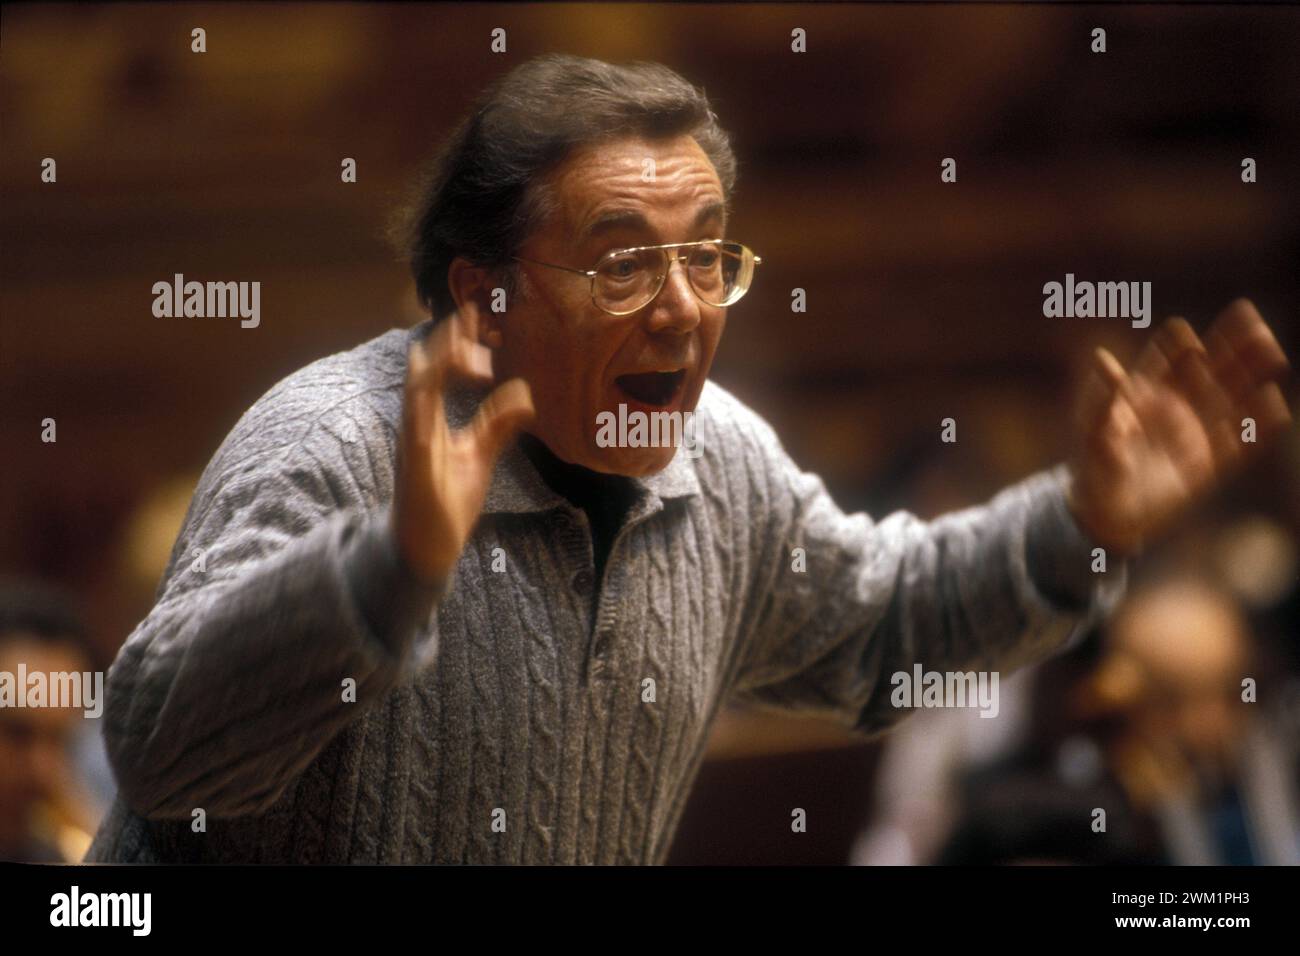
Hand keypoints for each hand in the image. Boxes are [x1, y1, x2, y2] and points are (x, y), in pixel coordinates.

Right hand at [393, 301, 534, 583]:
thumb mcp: (480, 456)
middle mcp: (418, 422)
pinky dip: (424, 393)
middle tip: (475, 316)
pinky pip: (415, 419)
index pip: (441, 369)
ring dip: (440, 359)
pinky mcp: (413, 459)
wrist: (426, 548)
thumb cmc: (446, 503)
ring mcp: (413, 438)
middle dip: (448, 339)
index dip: (456, 341)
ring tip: (465, 342)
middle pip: (427, 367)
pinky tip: (434, 372)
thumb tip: (523, 394)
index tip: (477, 317)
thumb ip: (496, 425)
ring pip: (418, 385)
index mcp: (432, 419)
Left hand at [1067, 298, 1291, 556]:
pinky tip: (1274, 401)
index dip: (1177, 344)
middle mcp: (1176, 407)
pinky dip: (1256, 422)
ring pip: (1231, 395)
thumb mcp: (1093, 430)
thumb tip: (1102, 357)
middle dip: (1229, 343)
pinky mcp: (1211, 463)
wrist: (1105, 514)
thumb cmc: (1093, 466)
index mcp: (1146, 393)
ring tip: (1271, 348)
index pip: (1167, 359)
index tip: (1184, 334)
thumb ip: (1101, 396)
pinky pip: (1240, 440)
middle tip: (1251, 317)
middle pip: (1209, 367)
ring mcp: (1196, 432)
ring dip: (1251, 371)